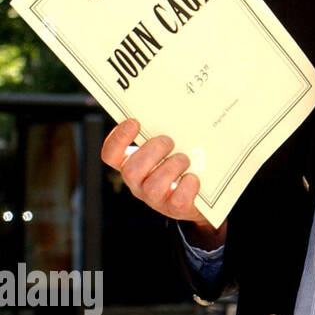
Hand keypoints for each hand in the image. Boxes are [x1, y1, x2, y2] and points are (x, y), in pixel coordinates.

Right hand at [100, 117, 226, 249]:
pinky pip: (178, 201)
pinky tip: (194, 177)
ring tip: (184, 159)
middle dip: (151, 152)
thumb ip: (166, 131)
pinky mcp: (177, 209)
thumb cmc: (182, 163)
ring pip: (153, 187)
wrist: (203, 193)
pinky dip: (188, 186)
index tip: (133, 122)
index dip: (117, 139)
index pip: (111, 155)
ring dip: (171, 167)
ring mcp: (156, 199)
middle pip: (131, 171)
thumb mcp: (170, 146)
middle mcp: (139, 183)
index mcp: (132, 164)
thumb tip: (178, 105)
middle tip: (169, 141)